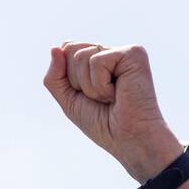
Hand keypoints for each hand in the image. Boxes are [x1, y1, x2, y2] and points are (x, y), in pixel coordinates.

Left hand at [43, 41, 182, 181]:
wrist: (128, 140)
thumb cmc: (103, 124)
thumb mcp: (68, 101)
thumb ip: (55, 76)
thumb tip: (54, 48)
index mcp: (98, 59)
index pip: (66, 49)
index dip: (68, 78)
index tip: (89, 97)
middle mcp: (110, 51)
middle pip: (70, 49)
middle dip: (76, 81)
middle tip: (100, 98)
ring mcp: (123, 51)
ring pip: (81, 56)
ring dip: (90, 87)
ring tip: (111, 97)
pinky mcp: (133, 52)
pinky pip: (97, 61)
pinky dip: (101, 85)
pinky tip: (119, 93)